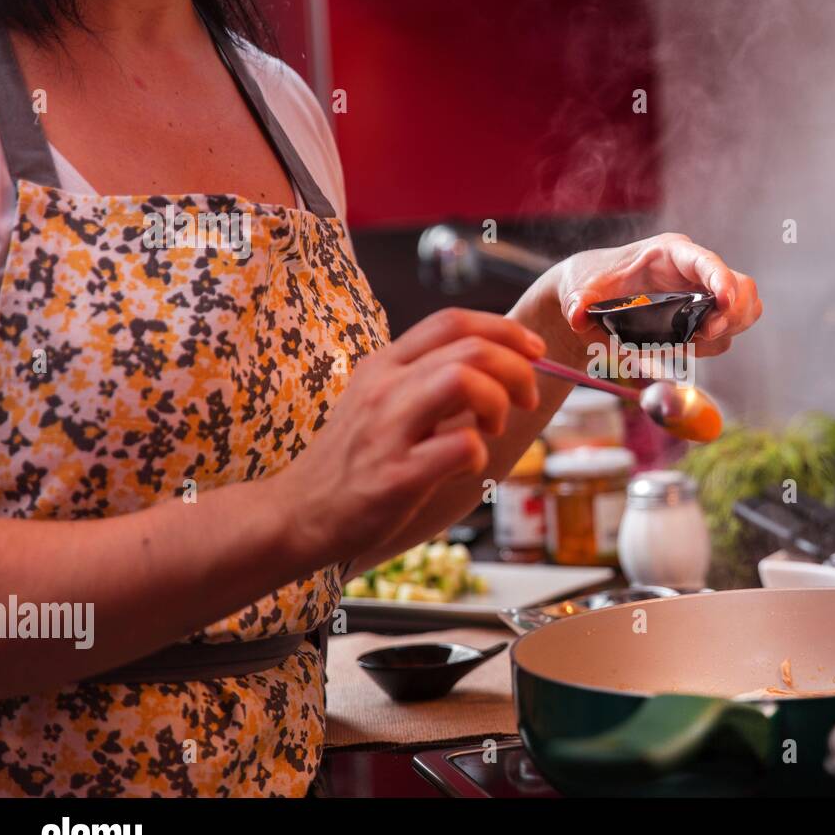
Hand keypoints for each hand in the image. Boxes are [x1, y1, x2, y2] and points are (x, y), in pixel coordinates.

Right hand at [271, 308, 543, 565]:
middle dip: (517, 369)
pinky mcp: (395, 476)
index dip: (504, 330)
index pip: (452, 321)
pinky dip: (479, 456)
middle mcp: (384, 388)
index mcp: (385, 364)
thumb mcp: (382, 402)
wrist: (298, 513)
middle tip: (525, 399)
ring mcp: (387, 430)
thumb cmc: (355, 460)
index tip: (535, 351)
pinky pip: (461, 447)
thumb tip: (500, 366)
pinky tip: (464, 467)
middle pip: (470, 349)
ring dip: (497, 403)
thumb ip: (428, 380)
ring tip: (492, 430)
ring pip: (463, 382)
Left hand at [552, 233, 761, 355]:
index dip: (722, 280)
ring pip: (744, 311)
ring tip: (692, 342)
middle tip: (705, 334)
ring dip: (726, 332)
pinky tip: (688, 347)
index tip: (723, 302)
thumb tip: (579, 315)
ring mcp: (703, 295)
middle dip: (732, 314)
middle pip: (742, 288)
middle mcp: (694, 272)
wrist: (593, 296)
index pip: (707, 262)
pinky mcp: (703, 318)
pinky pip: (727, 333)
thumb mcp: (581, 289)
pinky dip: (714, 344)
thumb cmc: (592, 282)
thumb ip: (579, 301)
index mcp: (671, 253)